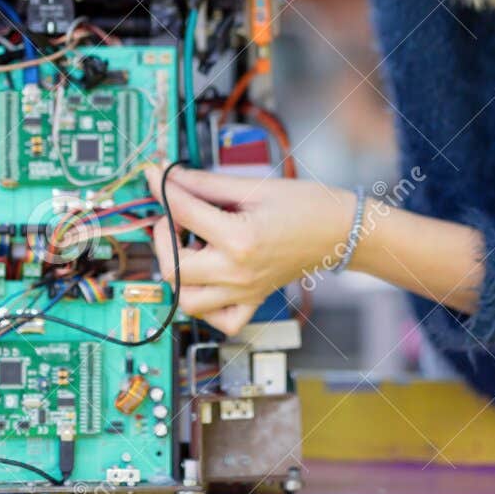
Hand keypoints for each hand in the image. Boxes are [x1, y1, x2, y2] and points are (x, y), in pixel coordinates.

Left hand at [144, 164, 353, 335]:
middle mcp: (238, 272)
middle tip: (172, 214)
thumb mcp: (253, 187)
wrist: (340, 232)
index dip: (161, 187)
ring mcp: (243, 292)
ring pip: (186, 299)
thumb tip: (171, 176)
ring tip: (185, 247)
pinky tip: (204, 279)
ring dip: (176, 272)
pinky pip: (217, 319)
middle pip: (173, 266)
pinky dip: (203, 303)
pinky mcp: (251, 301)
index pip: (182, 212)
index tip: (153, 175)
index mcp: (239, 238)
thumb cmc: (306, 206)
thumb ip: (206, 184)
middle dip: (162, 235)